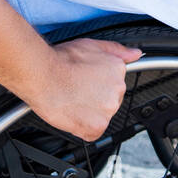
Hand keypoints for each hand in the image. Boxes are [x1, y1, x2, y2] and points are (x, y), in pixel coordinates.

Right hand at [25, 38, 142, 140]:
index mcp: (117, 71)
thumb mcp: (91, 45)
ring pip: (101, 115)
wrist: (41, 75)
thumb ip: (117, 50)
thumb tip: (136, 53)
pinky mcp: (96, 127)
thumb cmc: (60, 61)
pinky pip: (93, 132)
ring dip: (88, 111)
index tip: (84, 81)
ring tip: (71, 99)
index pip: (114, 83)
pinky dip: (82, 126)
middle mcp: (117, 90)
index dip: (96, 83)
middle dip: (94, 97)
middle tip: (76, 90)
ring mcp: (107, 110)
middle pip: (109, 99)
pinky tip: (72, 112)